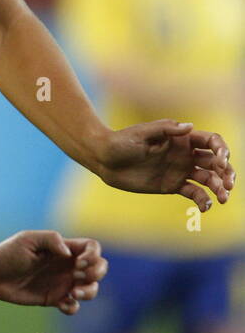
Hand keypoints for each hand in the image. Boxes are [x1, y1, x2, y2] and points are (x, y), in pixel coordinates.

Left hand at [0, 232, 106, 313]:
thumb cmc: (6, 254)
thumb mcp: (26, 240)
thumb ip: (50, 239)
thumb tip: (69, 253)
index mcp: (62, 249)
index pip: (92, 248)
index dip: (93, 255)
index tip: (77, 262)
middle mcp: (66, 265)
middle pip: (99, 268)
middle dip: (97, 273)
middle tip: (79, 276)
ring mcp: (61, 283)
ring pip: (91, 289)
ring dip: (89, 292)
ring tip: (73, 293)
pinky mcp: (53, 299)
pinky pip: (73, 306)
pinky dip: (73, 307)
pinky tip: (62, 304)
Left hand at [96, 120, 233, 210]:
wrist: (104, 160)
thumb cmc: (121, 141)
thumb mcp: (141, 132)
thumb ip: (165, 129)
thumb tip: (190, 126)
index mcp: (181, 138)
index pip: (211, 142)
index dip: (221, 149)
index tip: (221, 159)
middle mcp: (185, 154)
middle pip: (215, 162)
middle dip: (226, 171)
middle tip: (228, 183)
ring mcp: (180, 170)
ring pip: (209, 179)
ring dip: (219, 188)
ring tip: (223, 197)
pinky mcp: (172, 185)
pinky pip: (193, 193)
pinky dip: (203, 200)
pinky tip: (206, 207)